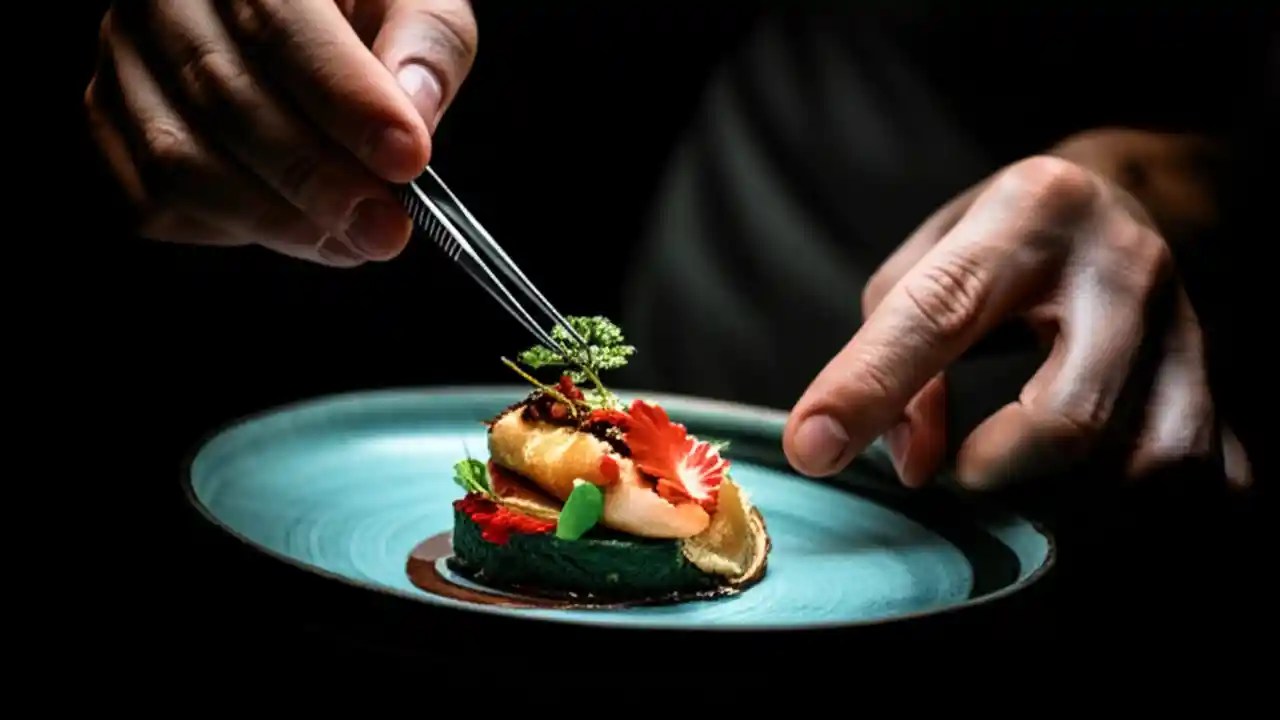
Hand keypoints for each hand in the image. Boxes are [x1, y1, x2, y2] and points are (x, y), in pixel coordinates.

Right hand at [84, 0, 476, 266]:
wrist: (309, 21)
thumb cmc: (363, 8)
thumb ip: (427, 41)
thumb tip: (414, 106)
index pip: (277, 22)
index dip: (343, 99)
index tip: (406, 158)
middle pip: (222, 97)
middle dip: (316, 177)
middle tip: (385, 225)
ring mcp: (124, 61)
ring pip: (178, 159)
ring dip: (276, 218)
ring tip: (354, 238)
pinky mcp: (111, 125)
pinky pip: (149, 200)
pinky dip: (229, 231)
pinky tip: (299, 229)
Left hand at [782, 154, 1252, 490]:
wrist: (1129, 198)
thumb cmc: (1005, 238)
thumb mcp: (929, 258)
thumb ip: (893, 353)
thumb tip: (911, 466)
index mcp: (1032, 212)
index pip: (939, 311)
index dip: (870, 388)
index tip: (813, 449)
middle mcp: (1124, 267)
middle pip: (1067, 421)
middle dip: (994, 471)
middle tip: (960, 468)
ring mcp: (1192, 328)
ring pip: (1145, 468)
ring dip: (1069, 501)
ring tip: (1028, 468)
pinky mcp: (1228, 381)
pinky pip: (1210, 484)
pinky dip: (1145, 511)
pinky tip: (1102, 489)